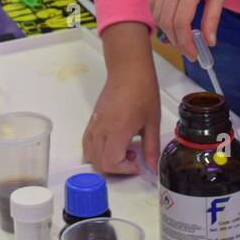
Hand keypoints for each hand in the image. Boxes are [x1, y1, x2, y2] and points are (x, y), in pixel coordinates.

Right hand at [82, 26, 161, 175]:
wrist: (128, 69)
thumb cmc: (143, 90)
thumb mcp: (152, 122)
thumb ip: (151, 148)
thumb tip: (152, 168)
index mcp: (117, 130)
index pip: (110, 163)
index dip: (123, 170)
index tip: (137, 163)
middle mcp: (102, 129)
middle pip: (98, 163)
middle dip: (115, 168)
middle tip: (131, 158)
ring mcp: (94, 124)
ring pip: (89, 154)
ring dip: (104, 160)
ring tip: (122, 150)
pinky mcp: (92, 119)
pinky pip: (87, 142)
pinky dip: (96, 150)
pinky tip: (113, 143)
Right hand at [148, 0, 239, 59]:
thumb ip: (213, 17)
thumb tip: (209, 42)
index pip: (181, 22)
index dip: (186, 43)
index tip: (194, 55)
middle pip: (167, 20)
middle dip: (176, 41)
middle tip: (188, 51)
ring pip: (157, 12)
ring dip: (166, 30)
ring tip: (179, 39)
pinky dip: (157, 14)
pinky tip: (168, 22)